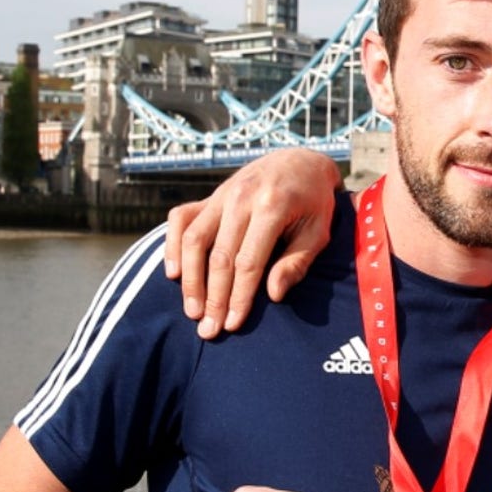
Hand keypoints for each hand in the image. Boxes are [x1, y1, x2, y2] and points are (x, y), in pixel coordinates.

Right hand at [163, 149, 341, 337]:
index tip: (232, 324)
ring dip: (190, 279)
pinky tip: (173, 273)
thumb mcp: (319, 231)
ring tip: (192, 311)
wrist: (300, 160)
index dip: (239, 296)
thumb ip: (297, 262)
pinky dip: (172, 246)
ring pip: (194, 240)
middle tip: (208, 330)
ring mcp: (221, 195)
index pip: (249, 261)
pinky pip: (181, 219)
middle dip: (213, 297)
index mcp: (273, 206)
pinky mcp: (209, 196)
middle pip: (219, 256)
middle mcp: (241, 198)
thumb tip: (273, 295)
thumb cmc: (314, 203)